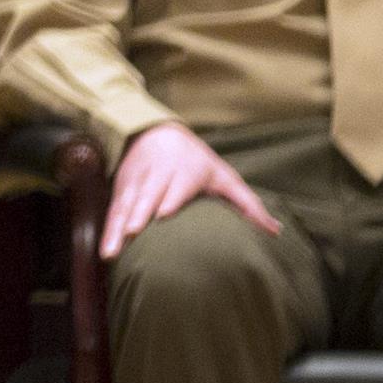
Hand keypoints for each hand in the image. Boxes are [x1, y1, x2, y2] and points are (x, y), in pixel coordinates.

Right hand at [102, 121, 279, 258]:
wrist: (154, 131)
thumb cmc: (197, 162)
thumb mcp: (224, 177)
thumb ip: (248, 205)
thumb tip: (276, 231)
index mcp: (187, 170)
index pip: (178, 184)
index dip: (170, 197)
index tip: (164, 213)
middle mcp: (159, 174)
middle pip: (147, 194)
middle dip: (139, 212)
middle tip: (133, 232)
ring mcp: (137, 181)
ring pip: (126, 204)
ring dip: (118, 227)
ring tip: (113, 251)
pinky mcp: (121, 188)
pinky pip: (113, 210)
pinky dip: (108, 230)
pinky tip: (106, 251)